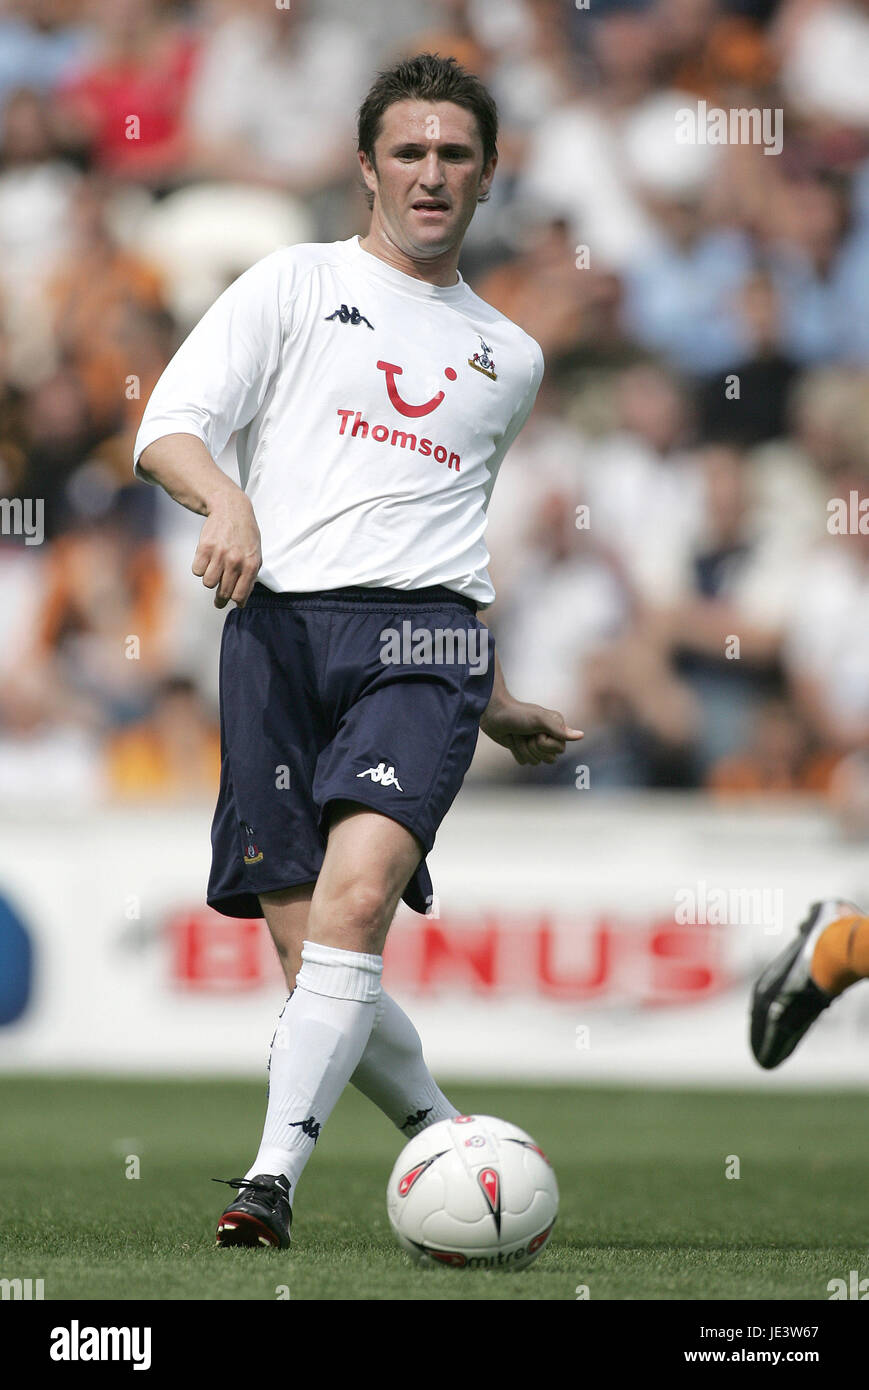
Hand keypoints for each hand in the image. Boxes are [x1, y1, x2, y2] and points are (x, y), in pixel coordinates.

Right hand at [192, 490, 261, 608]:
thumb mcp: (255, 554)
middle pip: (223, 592)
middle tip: (218, 598)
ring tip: (215, 571)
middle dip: (220, 598)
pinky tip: (207, 559)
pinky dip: (200, 568)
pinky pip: (197, 571)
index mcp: (251, 564)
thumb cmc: (245, 534)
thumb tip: (241, 601)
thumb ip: (250, 577)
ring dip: (210, 580)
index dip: (234, 602)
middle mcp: (235, 561)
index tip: (230, 602)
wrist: (231, 508)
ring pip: (208, 583)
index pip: (240, 595)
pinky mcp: (204, 547)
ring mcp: (219, 554)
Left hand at [480, 695, 583, 765]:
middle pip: (549, 759)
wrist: (493, 714)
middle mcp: (549, 735)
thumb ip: (560, 730)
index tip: (536, 732)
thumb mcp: (540, 720)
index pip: (560, 750)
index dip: (545, 744)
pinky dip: (516, 752)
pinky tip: (512, 740)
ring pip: (535, 762)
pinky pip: (524, 762)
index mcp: (557, 727)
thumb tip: (581, 736)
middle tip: (526, 733)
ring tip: (518, 735)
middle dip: (533, 748)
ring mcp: (536, 743)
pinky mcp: (524, 749)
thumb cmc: (517, 713)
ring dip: (523, 749)